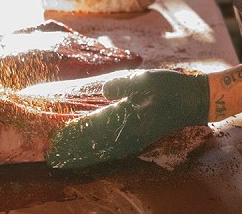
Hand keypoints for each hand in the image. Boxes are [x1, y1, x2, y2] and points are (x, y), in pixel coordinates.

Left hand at [45, 70, 208, 168]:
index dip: (72, 135)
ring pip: (101, 152)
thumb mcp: (145, 80)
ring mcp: (132, 140)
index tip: (54, 140)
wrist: (191, 101)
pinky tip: (88, 154)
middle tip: (51, 157)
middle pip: (93, 147)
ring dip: (81, 156)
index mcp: (126, 119)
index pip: (92, 130)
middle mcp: (127, 135)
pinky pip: (110, 151)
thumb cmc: (168, 88)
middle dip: (72, 151)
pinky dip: (95, 154)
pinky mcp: (136, 140)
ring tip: (63, 160)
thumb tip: (104, 91)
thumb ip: (123, 85)